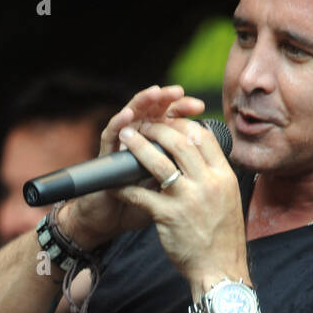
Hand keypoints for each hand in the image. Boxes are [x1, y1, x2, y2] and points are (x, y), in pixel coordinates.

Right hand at [60, 84, 205, 248]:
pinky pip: (110, 133)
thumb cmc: (143, 206)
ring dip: (143, 101)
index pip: (172, 117)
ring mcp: (121, 144)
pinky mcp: (104, 154)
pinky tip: (128, 114)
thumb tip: (208, 162)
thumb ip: (183, 173)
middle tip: (180, 92)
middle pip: (153, 110)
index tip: (200, 106)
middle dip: (167, 99)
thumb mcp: (170, 190)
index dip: (184, 109)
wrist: (112, 220)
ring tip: (156, 92)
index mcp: (157, 144)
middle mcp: (139, 139)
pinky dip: (118, 122)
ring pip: (131, 114)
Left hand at [110, 116, 247, 284]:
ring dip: (138, 146)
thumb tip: (201, 157)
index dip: (183, 124)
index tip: (169, 122)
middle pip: (180, 142)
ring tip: (125, 137)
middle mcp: (209, 184)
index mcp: (224, 177)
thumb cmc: (222, 239)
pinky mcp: (169, 216)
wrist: (220, 270)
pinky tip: (116, 183)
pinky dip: (126, 187)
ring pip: (159, 162)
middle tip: (142, 125)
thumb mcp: (229, 201)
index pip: (204, 137)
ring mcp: (189, 199)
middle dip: (157, 129)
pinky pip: (141, 195)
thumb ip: (215, 178)